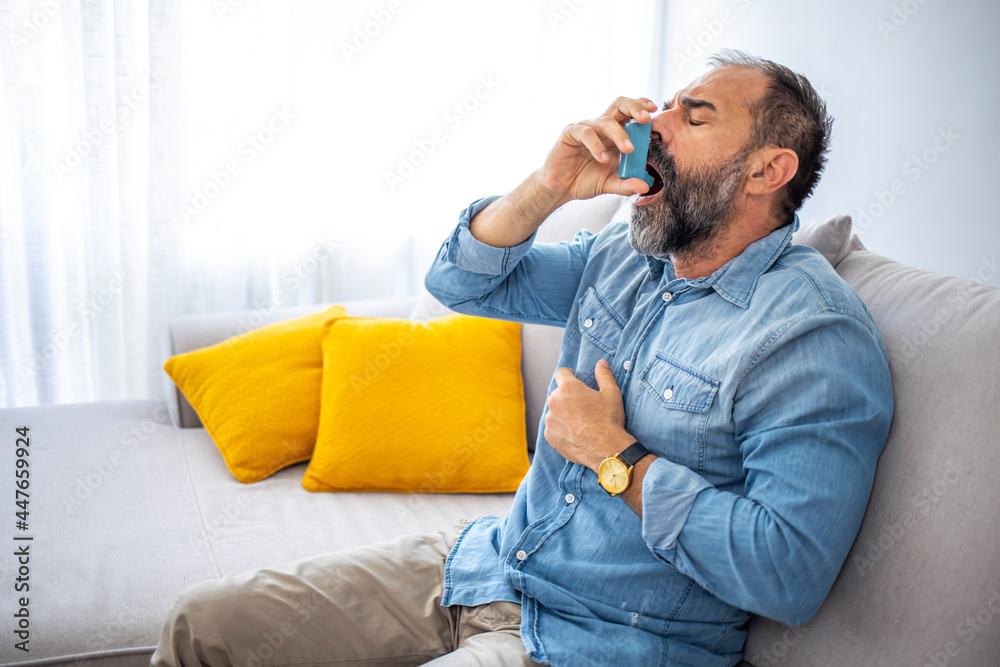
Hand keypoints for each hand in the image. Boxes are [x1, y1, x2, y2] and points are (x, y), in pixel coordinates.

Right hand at [535, 96, 658, 201]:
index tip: (655, 111)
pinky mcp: (570, 133)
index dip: (642, 107)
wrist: (561, 187)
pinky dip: (596, 145)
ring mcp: (586, 128)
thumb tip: (645, 187)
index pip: (630, 112)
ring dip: (619, 134)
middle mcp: (601, 126)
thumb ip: (626, 184)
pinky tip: (602, 159)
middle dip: (635, 108)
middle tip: (646, 119)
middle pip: (619, 105)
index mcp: (614, 133)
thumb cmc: (586, 180)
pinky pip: (586, 133)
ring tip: (628, 150)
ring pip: (605, 120)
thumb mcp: (610, 184)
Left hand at [544, 359, 634, 470]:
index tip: (572, 377)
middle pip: (558, 394)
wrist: (606, 449)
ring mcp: (550, 419)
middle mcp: (555, 401)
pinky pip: (553, 428)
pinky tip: (575, 434)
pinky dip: (561, 429)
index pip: (561, 373)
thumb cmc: (609, 419)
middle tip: (582, 407)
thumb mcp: (611, 393)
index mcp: (568, 387)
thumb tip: (601, 363)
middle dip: (567, 397)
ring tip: (579, 423)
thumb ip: (604, 375)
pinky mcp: (549, 435)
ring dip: (563, 413)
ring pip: (554, 411)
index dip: (567, 374)